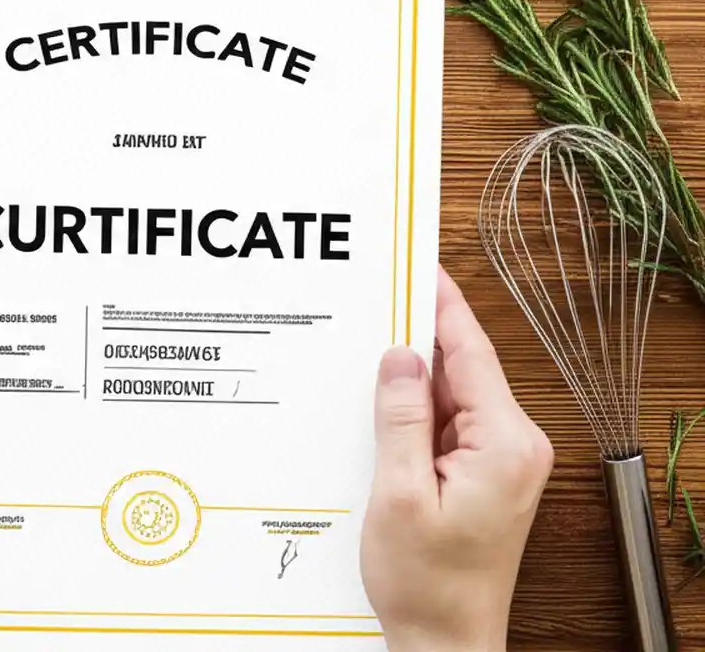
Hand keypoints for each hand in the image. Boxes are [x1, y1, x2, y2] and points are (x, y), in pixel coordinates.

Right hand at [361, 268, 552, 651]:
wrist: (444, 639)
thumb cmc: (426, 582)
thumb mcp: (399, 494)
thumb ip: (401, 418)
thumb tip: (401, 355)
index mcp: (505, 444)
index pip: (471, 354)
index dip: (441, 307)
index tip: (419, 268)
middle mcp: (516, 446)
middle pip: (463, 370)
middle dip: (419, 339)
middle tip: (374, 304)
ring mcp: (504, 461)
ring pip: (454, 396)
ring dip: (414, 379)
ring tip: (367, 359)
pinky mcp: (488, 475)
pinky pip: (451, 424)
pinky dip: (418, 411)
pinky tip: (383, 408)